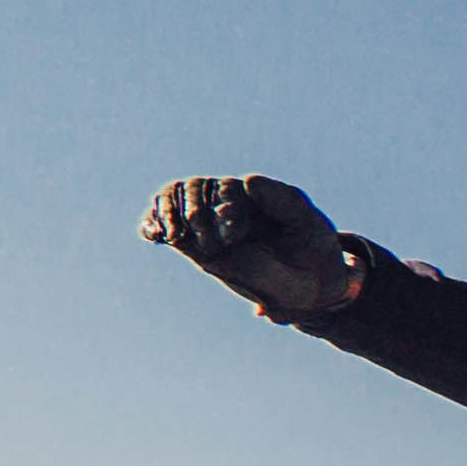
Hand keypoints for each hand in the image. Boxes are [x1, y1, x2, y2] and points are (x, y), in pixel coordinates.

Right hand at [140, 173, 367, 324]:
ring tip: (176, 236)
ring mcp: (208, 220)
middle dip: (197, 214)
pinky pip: (164, 223)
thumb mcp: (309, 224)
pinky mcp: (193, 240)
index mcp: (253, 195)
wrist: (312, 284)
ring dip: (170, 214)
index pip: (228, 190)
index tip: (234, 237)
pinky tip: (154, 236)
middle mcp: (227, 203)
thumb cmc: (314, 251)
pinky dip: (152, 224)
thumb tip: (247, 182)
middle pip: (195, 190)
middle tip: (216, 246)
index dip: (225, 208)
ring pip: (174, 200)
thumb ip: (283, 200)